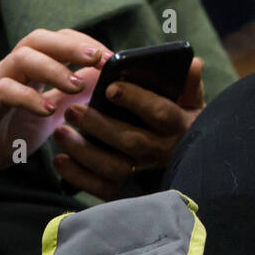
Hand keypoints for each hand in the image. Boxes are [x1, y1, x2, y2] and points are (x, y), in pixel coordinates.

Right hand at [0, 28, 109, 181]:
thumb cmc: (10, 135)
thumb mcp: (51, 113)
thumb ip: (73, 95)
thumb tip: (103, 77)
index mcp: (28, 68)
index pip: (56, 39)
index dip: (84, 43)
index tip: (111, 57)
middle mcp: (10, 68)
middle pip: (38, 39)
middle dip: (70, 45)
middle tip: (97, 58)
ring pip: (22, 58)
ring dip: (54, 68)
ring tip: (76, 86)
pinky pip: (5, 91)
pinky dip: (29, 97)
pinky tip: (48, 110)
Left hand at [50, 56, 206, 199]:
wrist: (195, 168)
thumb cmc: (188, 127)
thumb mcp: (194, 105)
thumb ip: (190, 84)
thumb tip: (193, 62)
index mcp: (179, 126)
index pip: (159, 112)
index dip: (136, 100)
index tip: (110, 88)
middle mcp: (162, 152)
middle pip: (130, 141)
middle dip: (98, 126)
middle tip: (72, 110)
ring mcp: (146, 175)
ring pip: (113, 166)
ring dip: (84, 151)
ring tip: (60, 132)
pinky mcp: (130, 192)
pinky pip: (103, 188)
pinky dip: (79, 177)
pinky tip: (61, 160)